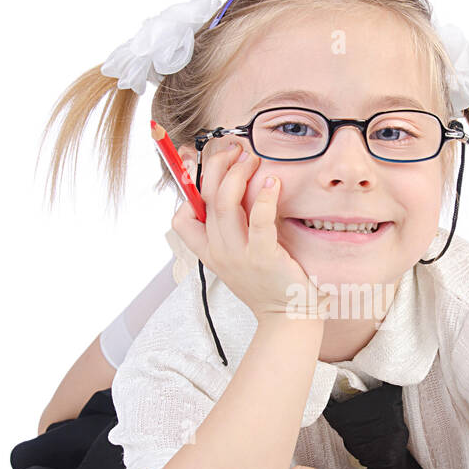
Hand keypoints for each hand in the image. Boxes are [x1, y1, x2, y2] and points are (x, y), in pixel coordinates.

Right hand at [171, 138, 328, 322]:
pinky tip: (273, 183)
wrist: (288, 318)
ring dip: (236, 174)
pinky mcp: (263, 257)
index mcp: (210, 252)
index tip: (201, 165)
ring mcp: (239, 255)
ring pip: (224, 204)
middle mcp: (219, 252)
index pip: (181, 218)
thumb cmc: (269, 284)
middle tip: (235, 151)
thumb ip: (232, 230)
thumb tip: (232, 191)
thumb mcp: (239, 259)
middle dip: (216, 166)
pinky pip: (258, 220)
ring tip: (252, 160)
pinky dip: (264, 197)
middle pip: (205, 198)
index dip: (187, 188)